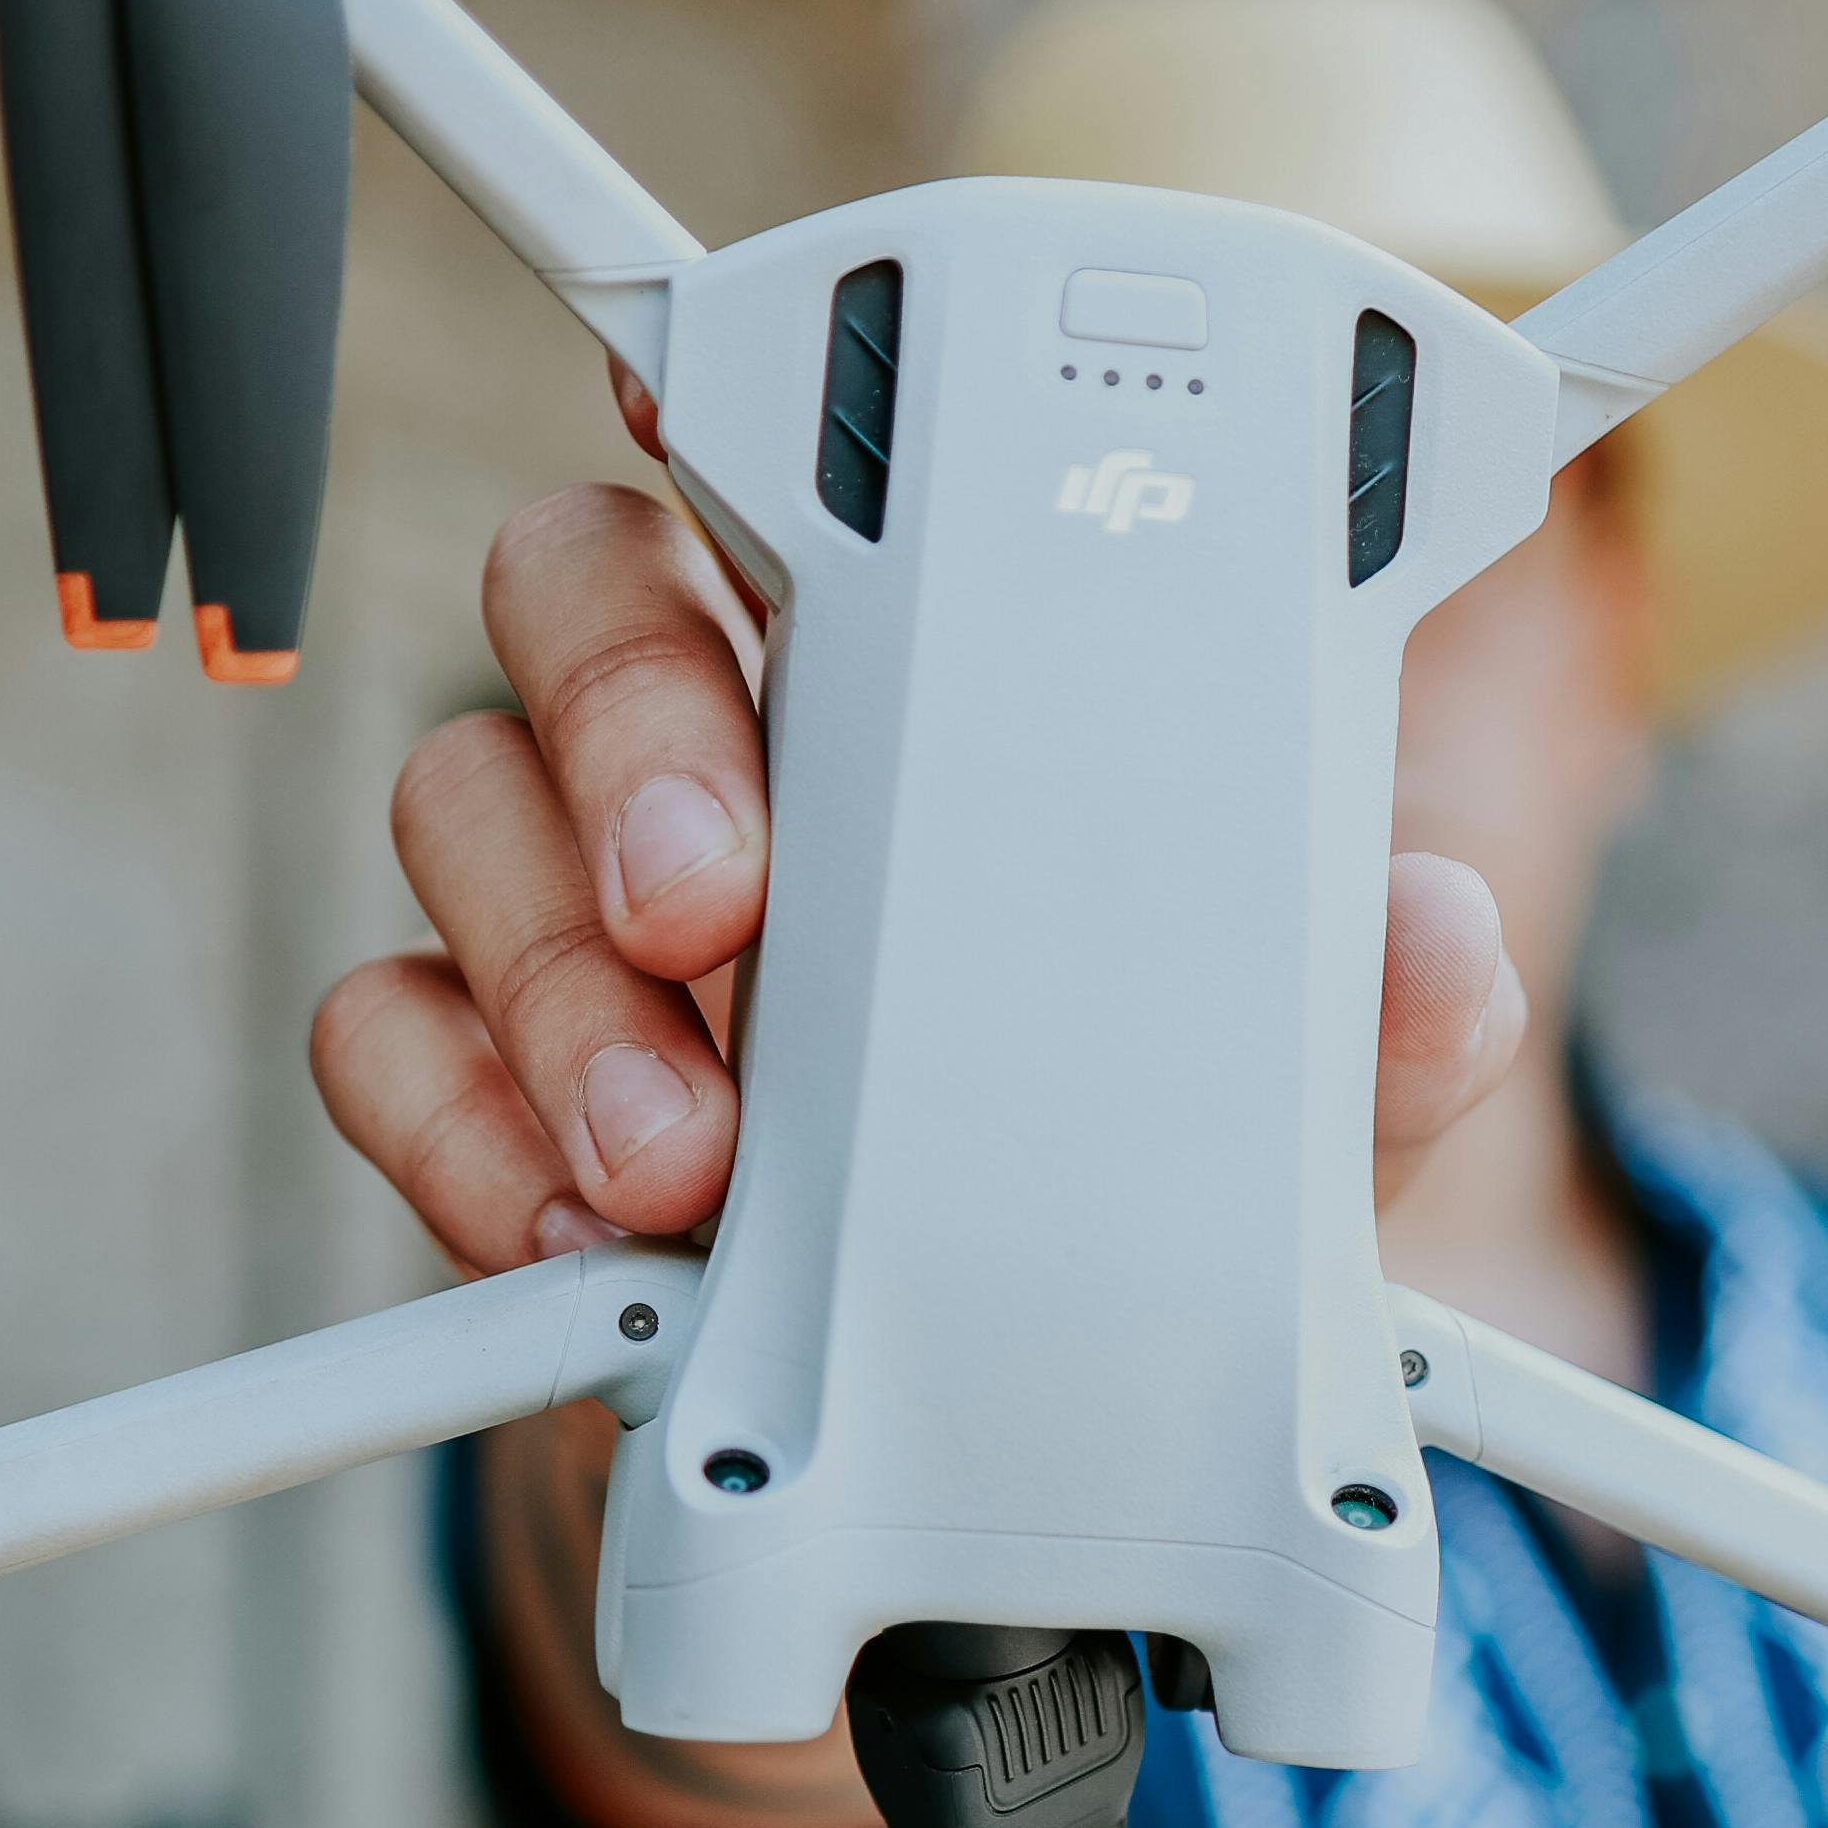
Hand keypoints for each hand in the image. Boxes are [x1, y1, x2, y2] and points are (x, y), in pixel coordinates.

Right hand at [310, 454, 1527, 1272]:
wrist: (984, 1438)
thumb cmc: (1116, 1189)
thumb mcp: (1293, 1115)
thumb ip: (1375, 1021)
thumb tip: (1439, 942)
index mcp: (908, 674)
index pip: (784, 469)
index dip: (709, 395)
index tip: (679, 389)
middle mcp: (718, 747)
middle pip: (582, 598)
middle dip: (635, 731)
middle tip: (719, 904)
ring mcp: (576, 906)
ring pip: (465, 809)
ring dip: (553, 977)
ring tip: (681, 1151)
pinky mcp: (481, 1079)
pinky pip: (388, 1037)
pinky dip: (463, 1126)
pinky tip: (575, 1222)